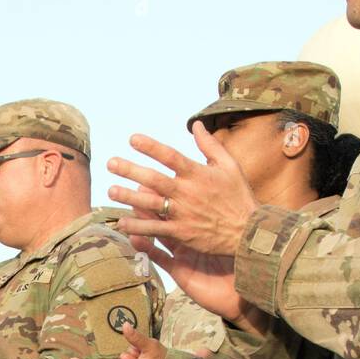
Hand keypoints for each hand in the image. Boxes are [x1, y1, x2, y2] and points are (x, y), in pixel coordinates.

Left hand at [108, 127, 259, 258]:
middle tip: (111, 163)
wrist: (248, 232)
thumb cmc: (239, 197)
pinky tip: (122, 222)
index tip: (132, 139)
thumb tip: (195, 125)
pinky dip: (139, 226)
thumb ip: (210, 145)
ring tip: (111, 190)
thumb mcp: (230, 166)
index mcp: (198, 173)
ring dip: (129, 197)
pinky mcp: (182, 233)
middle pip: (154, 179)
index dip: (151, 147)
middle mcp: (188, 192)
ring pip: (150, 204)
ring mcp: (183, 213)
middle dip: (130, 170)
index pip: (170, 156)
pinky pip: (156, 229)